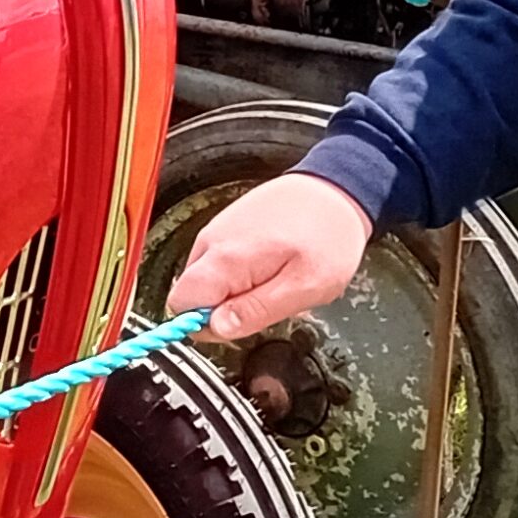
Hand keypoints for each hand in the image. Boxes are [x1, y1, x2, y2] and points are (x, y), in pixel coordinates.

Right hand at [166, 172, 372, 340]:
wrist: (336, 189)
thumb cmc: (328, 236)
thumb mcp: (304, 287)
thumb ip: (256, 311)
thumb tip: (218, 328)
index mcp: (226, 259)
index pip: (181, 304)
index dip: (206, 324)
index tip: (240, 321)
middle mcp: (212, 242)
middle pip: (190, 294)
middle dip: (223, 309)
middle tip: (266, 301)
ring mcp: (217, 232)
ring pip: (206, 281)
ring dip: (234, 292)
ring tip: (273, 280)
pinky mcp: (226, 228)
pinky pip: (218, 264)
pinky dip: (240, 274)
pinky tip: (270, 265)